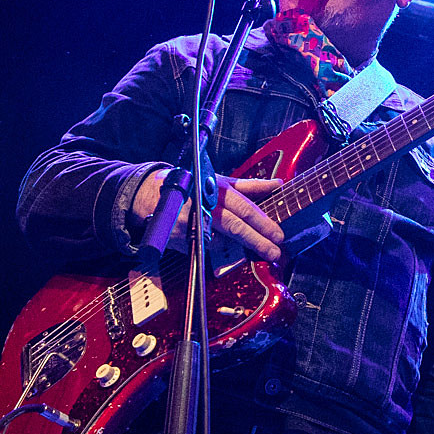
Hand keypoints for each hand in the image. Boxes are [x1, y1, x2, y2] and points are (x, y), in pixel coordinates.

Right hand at [134, 170, 284, 261]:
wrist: (154, 194)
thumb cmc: (194, 186)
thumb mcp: (221, 182)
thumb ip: (249, 186)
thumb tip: (276, 184)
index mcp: (217, 189)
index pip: (245, 208)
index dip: (263, 223)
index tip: (278, 235)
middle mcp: (204, 204)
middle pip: (235, 226)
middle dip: (258, 241)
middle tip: (274, 252)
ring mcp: (192, 222)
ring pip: (222, 239)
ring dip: (242, 248)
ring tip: (260, 252)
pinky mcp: (182, 237)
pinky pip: (207, 246)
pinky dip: (219, 247)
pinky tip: (227, 246)